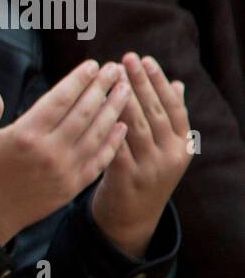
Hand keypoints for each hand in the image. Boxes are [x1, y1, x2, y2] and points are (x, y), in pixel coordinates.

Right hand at [0, 60, 129, 245]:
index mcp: (25, 136)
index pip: (60, 100)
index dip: (78, 80)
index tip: (93, 65)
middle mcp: (50, 152)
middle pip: (84, 113)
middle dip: (102, 88)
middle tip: (116, 70)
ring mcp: (64, 171)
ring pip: (97, 134)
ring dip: (114, 110)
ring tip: (126, 90)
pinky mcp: (71, 187)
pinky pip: (99, 160)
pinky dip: (113, 142)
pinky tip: (122, 126)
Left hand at [90, 53, 190, 257]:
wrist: (131, 219)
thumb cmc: (143, 173)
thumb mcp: (163, 148)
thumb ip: (168, 119)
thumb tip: (178, 83)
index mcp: (182, 144)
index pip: (173, 106)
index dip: (159, 82)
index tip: (145, 59)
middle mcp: (171, 156)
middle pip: (155, 112)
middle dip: (140, 83)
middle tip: (126, 58)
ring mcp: (151, 169)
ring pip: (136, 127)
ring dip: (122, 98)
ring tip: (111, 76)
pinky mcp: (127, 179)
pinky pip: (116, 146)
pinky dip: (107, 126)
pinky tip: (96, 108)